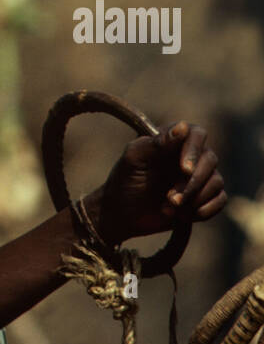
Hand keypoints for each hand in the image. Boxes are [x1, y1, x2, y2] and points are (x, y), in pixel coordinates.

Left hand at [88, 121, 226, 245]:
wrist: (123, 213)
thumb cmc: (125, 179)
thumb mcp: (135, 158)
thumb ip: (157, 142)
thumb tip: (183, 127)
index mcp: (173, 140)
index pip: (197, 134)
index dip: (194, 151)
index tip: (184, 170)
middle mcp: (191, 155)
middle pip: (210, 160)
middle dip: (192, 183)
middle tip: (170, 198)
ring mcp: (199, 177)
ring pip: (216, 181)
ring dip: (195, 198)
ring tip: (169, 207)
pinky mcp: (204, 198)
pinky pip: (220, 200)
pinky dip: (204, 210)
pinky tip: (182, 216)